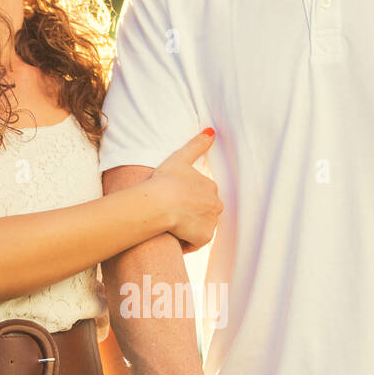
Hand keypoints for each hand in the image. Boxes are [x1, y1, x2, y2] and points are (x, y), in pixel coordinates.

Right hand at [148, 129, 222, 252]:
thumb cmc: (165, 180)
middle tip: (172, 213)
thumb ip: (197, 145)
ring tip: (172, 225)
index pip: (202, 195)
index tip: (174, 199)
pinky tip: (174, 236)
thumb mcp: (180, 158)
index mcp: (211, 187)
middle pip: (204, 211)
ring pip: (201, 227)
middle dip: (191, 214)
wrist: (158, 204)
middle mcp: (215, 205)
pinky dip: (187, 242)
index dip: (187, 198)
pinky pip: (196, 242)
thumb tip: (212, 131)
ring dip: (190, 228)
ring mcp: (210, 222)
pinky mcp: (204, 238)